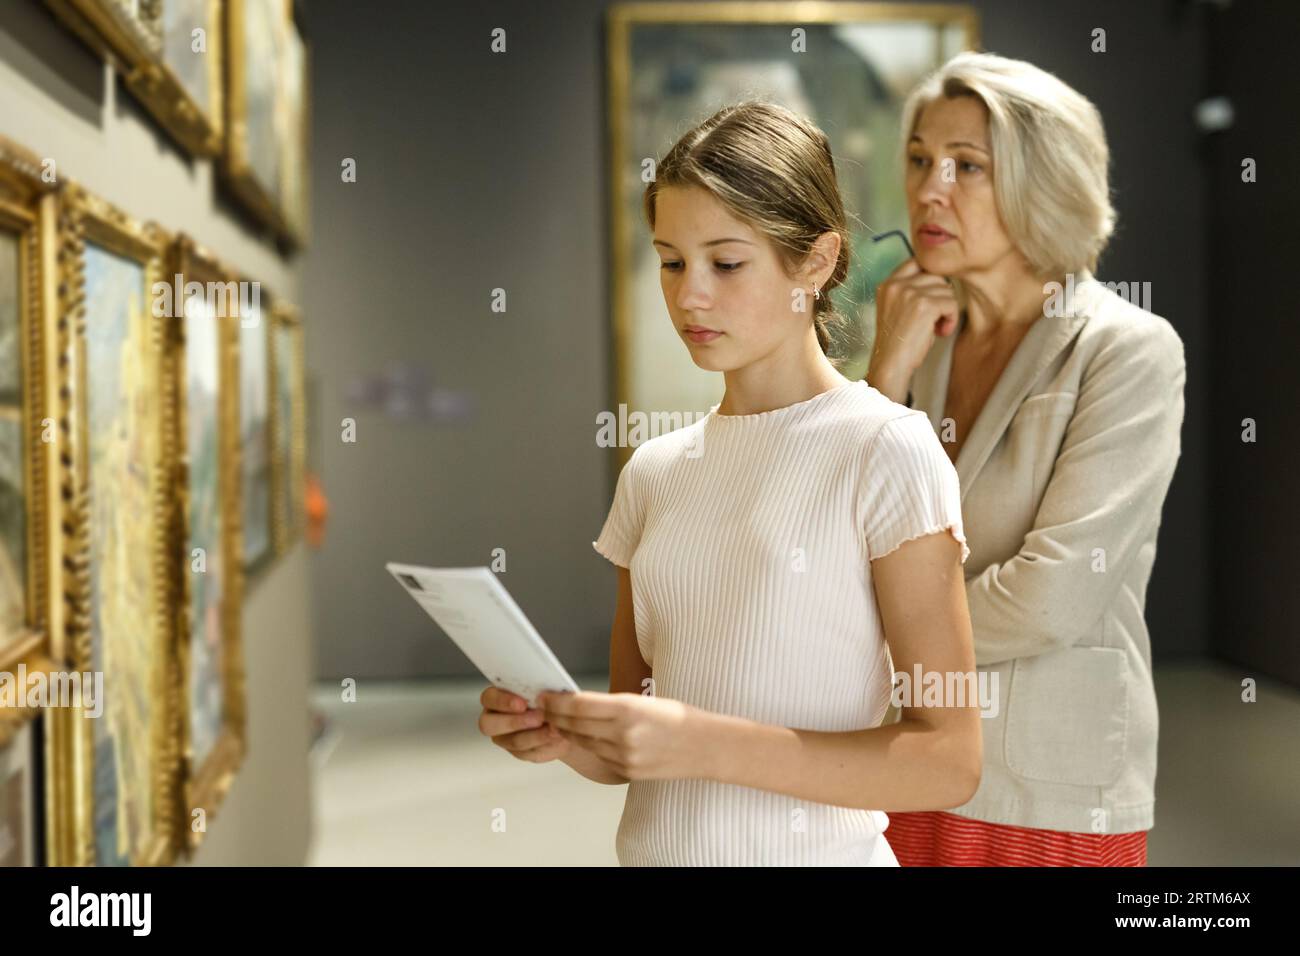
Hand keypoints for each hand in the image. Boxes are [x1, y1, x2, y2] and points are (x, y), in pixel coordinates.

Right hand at [478, 685, 569, 763]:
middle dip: (516, 722)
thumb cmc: (548, 696)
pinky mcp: (519, 752)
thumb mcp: (543, 687)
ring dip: (536, 735)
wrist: (562, 716)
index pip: (489, 698)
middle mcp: (494, 718)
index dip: (503, 701)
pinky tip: (556, 738)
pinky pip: (527, 753)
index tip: (522, 704)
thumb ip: (537, 690)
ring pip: (513, 741)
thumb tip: (543, 693)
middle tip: (539, 718)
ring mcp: (504, 738)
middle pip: (490, 725)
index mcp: (495, 697)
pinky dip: (543, 745)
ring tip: (554, 729)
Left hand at [539, 690, 703, 781]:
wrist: (706, 747)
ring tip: (559, 720)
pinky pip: (598, 755)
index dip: (556, 701)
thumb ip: (612, 704)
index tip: (544, 695)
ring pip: (582, 741)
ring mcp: (623, 756)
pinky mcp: (626, 771)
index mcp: (628, 709)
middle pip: (574, 724)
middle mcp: (622, 734)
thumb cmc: (679, 717)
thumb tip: (579, 703)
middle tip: (544, 706)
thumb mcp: (645, 700)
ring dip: (568, 730)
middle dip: (555, 715)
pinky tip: (584, 736)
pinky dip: (588, 744)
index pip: (578, 705)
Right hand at [868, 258, 959, 400]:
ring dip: (947, 310)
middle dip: (941, 297)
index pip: (917, 262)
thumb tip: (942, 278)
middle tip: (935, 320)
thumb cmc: (898, 343)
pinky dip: (951, 319)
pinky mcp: (924, 305)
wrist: (891, 365)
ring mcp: (909, 293)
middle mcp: (896, 284)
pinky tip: (940, 332)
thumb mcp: (898, 309)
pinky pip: (951, 303)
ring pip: (946, 289)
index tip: (931, 300)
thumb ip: (911, 290)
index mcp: (887, 284)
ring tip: (936, 328)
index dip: (930, 279)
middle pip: (936, 276)